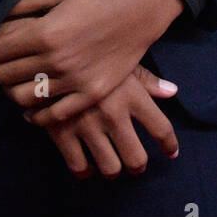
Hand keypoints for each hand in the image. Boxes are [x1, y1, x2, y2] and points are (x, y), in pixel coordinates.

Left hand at [0, 0, 184, 121]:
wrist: (141, 6)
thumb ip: (24, 3)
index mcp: (46, 32)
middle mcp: (58, 61)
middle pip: (6, 76)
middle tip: (3, 61)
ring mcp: (75, 81)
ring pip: (24, 99)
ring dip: (13, 90)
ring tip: (17, 80)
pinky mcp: (91, 94)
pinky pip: (53, 116)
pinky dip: (37, 114)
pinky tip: (34, 104)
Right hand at [40, 62, 179, 178]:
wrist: (44, 46)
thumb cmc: (88, 50)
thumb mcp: (119, 58)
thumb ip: (146, 79)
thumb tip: (172, 91)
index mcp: (131, 94)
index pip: (161, 129)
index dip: (169, 145)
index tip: (171, 152)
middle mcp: (112, 113)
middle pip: (136, 158)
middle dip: (138, 164)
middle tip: (136, 163)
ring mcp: (87, 125)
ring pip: (110, 167)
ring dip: (113, 169)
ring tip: (112, 165)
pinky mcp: (62, 132)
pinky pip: (79, 166)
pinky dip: (85, 170)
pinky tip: (87, 165)